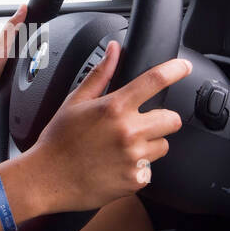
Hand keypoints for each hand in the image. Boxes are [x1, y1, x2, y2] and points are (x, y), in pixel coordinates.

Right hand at [23, 41, 190, 212]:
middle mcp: (128, 132)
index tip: (183, 68)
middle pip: (172, 119)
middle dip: (161, 119)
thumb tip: (114, 49)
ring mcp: (133, 158)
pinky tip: (117, 165)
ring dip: (150, 145)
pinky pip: (150, 169)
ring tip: (123, 148)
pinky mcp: (134, 180)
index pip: (154, 81)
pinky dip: (138, 168)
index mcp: (114, 108)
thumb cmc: (58, 140)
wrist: (46, 180)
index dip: (175, 70)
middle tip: (141, 123)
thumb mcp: (75, 101)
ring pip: (163, 145)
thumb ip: (100, 74)